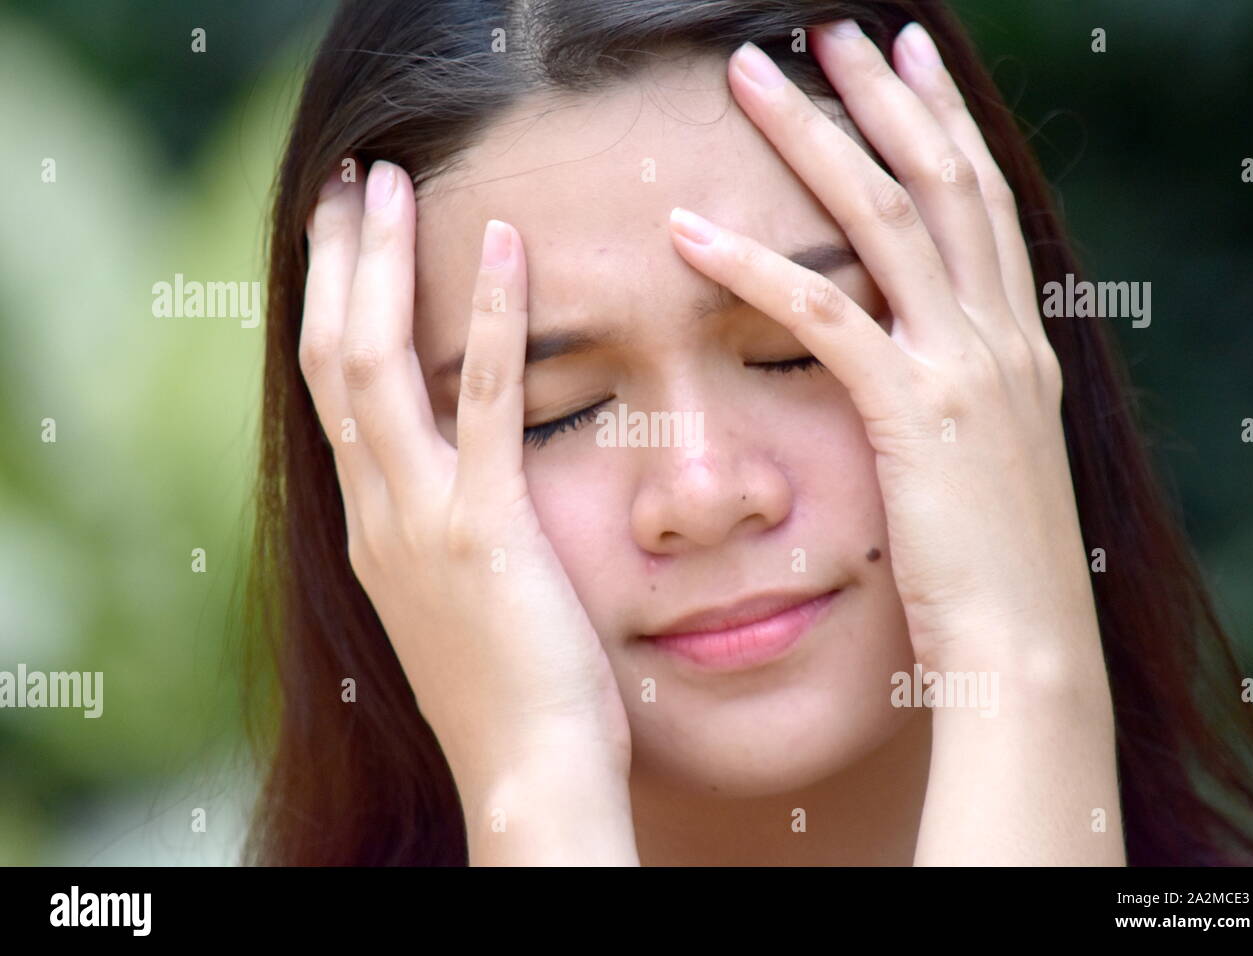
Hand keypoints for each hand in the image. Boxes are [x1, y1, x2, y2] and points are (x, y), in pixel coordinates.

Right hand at [300, 160, 631, 799]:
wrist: (525, 776)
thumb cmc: (508, 696)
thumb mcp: (453, 602)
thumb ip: (441, 535)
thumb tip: (463, 487)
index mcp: (370, 527)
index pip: (333, 395)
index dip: (332, 307)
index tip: (345, 242)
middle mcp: (374, 513)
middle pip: (330, 359)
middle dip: (334, 262)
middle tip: (347, 181)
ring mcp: (419, 520)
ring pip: (374, 364)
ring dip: (379, 262)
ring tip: (387, 180)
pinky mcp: (484, 529)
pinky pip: (486, 402)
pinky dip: (494, 316)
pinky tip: (505, 244)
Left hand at [667, 20, 1099, 675]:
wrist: (1027, 655)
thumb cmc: (993, 577)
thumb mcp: (983, 470)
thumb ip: (954, 405)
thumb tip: (909, 372)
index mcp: (1019, 350)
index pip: (981, 206)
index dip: (942, 125)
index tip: (903, 64)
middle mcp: (1003, 340)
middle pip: (942, 181)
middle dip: (884, 97)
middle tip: (837, 30)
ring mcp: (966, 371)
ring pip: (887, 220)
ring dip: (814, 140)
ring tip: (749, 77)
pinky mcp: (916, 415)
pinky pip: (823, 318)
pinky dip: (753, 266)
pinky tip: (688, 229)